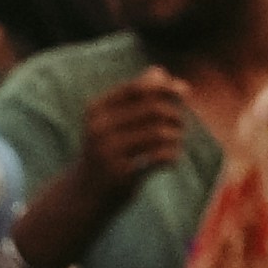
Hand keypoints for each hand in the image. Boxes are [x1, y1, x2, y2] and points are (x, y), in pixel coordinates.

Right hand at [83, 69, 191, 184]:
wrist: (82, 195)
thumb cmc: (105, 151)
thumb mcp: (112, 122)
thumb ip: (135, 96)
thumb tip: (160, 71)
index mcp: (97, 110)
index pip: (138, 88)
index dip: (166, 86)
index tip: (185, 91)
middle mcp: (100, 129)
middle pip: (153, 109)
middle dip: (175, 113)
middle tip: (180, 124)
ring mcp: (109, 152)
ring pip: (159, 133)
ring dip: (176, 136)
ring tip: (177, 141)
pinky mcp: (120, 175)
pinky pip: (159, 157)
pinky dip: (173, 155)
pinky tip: (173, 159)